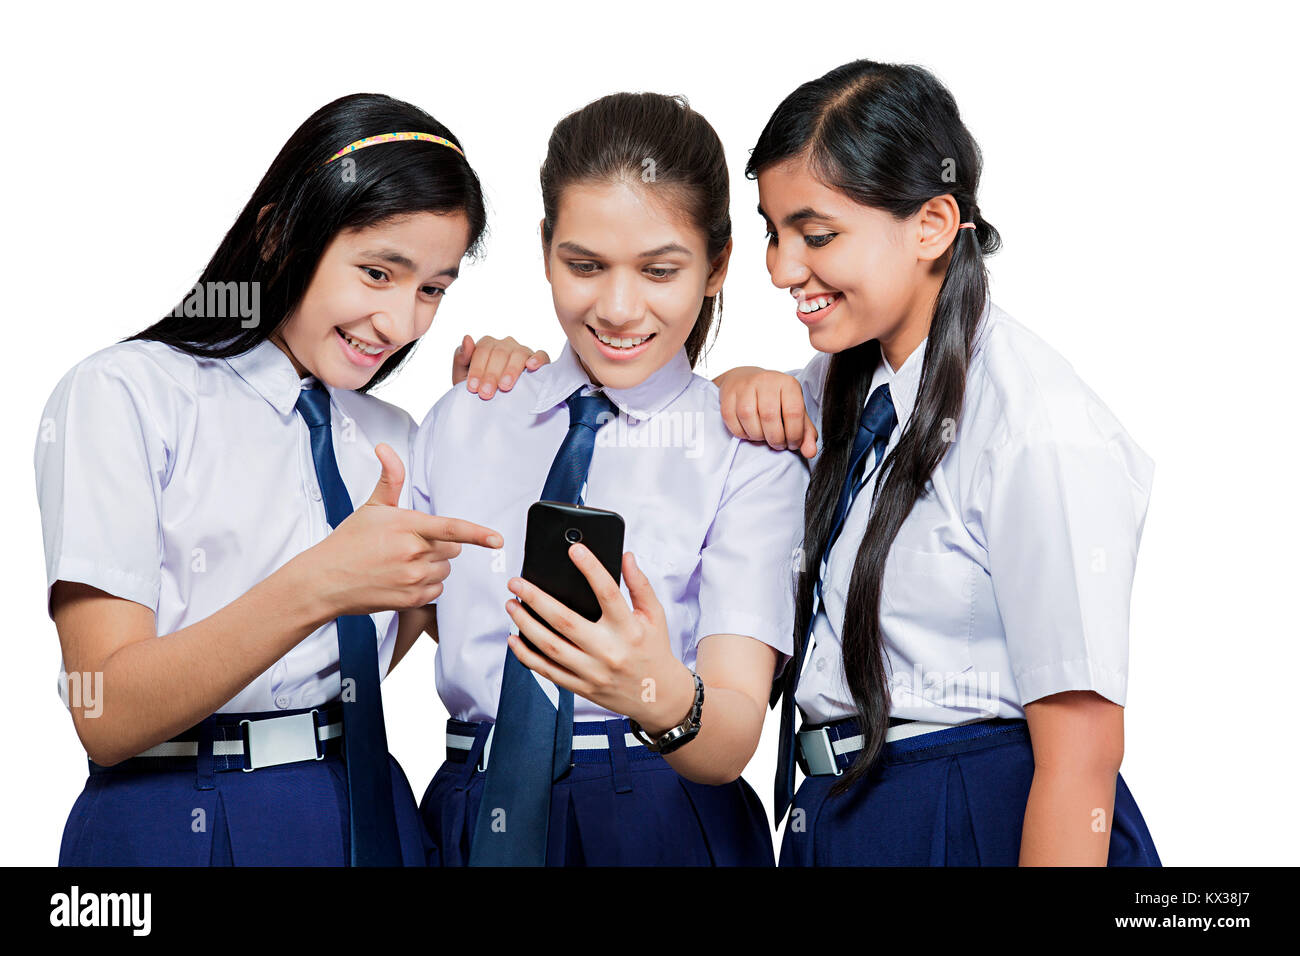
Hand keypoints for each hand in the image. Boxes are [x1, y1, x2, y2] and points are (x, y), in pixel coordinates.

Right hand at [304, 442, 502, 615]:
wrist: (325, 580)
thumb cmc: (349, 542)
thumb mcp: (372, 506)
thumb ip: (390, 478)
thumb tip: (385, 448)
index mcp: (407, 526)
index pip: (450, 528)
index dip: (478, 534)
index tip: (497, 540)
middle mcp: (413, 553)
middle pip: (452, 548)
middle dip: (438, 545)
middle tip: (410, 544)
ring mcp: (413, 579)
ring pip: (446, 569)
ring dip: (433, 565)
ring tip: (402, 562)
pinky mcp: (412, 600)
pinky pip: (437, 590)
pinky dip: (426, 584)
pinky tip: (402, 578)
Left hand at [451, 333, 549, 398]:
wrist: (494, 408)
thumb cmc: (478, 389)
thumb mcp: (462, 377)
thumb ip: (461, 358)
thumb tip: (467, 338)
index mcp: (487, 345)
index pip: (482, 350)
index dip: (477, 369)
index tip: (473, 388)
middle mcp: (505, 344)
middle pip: (499, 353)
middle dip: (491, 374)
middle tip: (486, 394)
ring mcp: (522, 351)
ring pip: (518, 354)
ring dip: (511, 370)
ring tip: (505, 387)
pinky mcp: (539, 360)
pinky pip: (541, 354)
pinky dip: (537, 359)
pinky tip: (531, 367)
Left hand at [503, 543, 695, 734]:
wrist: (658, 696)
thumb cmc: (654, 649)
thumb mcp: (654, 615)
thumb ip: (640, 585)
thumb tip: (625, 556)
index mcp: (629, 629)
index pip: (608, 593)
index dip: (591, 569)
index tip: (575, 550)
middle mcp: (609, 651)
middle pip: (565, 621)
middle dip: (536, 599)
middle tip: (516, 582)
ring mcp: (593, 672)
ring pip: (550, 646)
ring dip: (525, 624)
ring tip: (511, 605)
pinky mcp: (582, 687)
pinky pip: (548, 671)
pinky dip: (527, 656)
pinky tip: (514, 639)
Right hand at [715, 366, 817, 457]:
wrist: (749, 381)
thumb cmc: (776, 401)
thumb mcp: (795, 413)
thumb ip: (805, 433)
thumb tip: (810, 452)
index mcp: (788, 384)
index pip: (794, 412)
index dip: (794, 434)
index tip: (792, 444)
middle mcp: (766, 380)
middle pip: (769, 416)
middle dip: (775, 438)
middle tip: (778, 444)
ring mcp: (745, 386)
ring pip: (748, 417)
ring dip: (757, 436)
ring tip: (763, 437)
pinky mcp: (728, 394)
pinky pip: (731, 419)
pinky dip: (741, 432)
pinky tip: (750, 432)